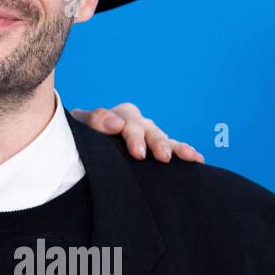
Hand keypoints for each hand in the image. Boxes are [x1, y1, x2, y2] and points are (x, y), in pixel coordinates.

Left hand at [70, 102, 204, 162]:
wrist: (77, 149)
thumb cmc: (79, 137)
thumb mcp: (80, 127)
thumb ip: (94, 121)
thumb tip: (116, 123)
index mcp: (119, 115)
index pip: (128, 122)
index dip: (134, 136)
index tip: (138, 153)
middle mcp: (137, 123)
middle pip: (150, 130)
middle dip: (157, 143)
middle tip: (162, 157)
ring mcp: (148, 136)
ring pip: (163, 139)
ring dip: (175, 147)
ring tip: (189, 156)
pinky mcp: (155, 150)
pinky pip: (172, 149)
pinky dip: (184, 152)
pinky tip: (197, 159)